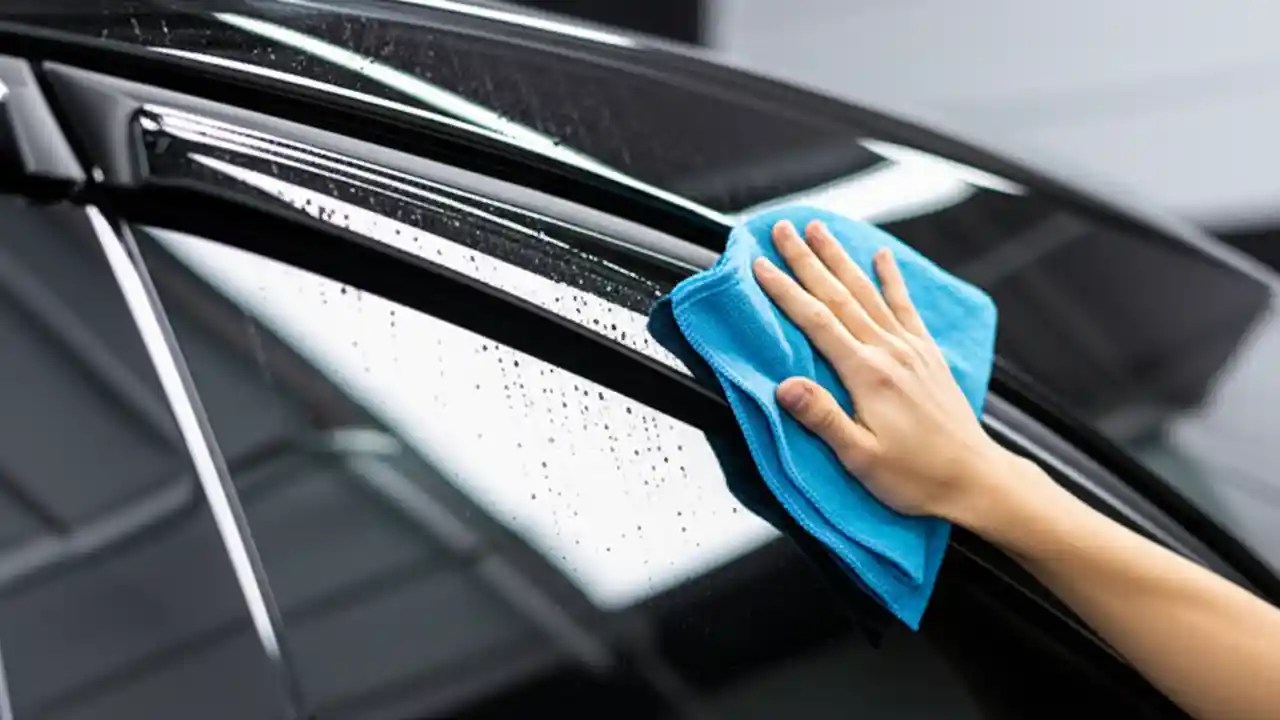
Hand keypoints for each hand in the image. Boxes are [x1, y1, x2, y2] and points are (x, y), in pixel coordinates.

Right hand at [753, 219, 1010, 524]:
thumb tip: (784, 387)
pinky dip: (892, 278)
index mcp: (867, 375)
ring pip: (868, 291)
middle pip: (838, 295)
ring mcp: (911, 350)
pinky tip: (883, 256)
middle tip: (782, 229)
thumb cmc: (915, 477)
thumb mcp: (860, 458)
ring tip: (819, 229)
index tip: (760, 265)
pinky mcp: (927, 355)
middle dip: (806, 259)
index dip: (785, 290)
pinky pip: (906, 306)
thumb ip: (822, 418)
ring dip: (841, 258)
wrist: (974, 479)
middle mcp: (889, 352)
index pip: (816, 321)